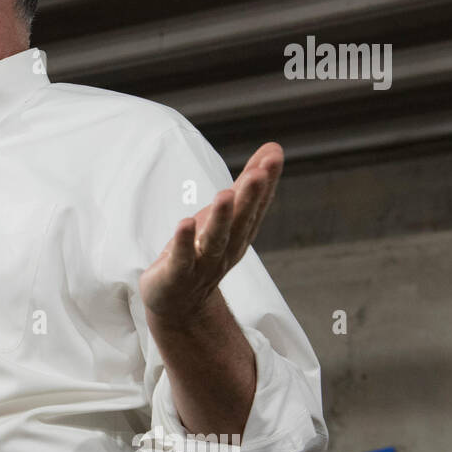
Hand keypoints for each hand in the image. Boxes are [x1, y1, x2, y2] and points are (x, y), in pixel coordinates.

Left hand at [139, 142, 282, 324]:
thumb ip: (247, 183)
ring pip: (215, 240)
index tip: (273, 156)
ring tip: (225, 195)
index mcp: (240, 233)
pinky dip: (184, 243)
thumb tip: (274, 146)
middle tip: (259, 173)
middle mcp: (227, 248)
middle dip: (249, 198)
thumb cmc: (204, 250)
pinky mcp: (177, 275)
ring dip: (221, 218)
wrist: (179, 304)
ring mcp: (203, 264)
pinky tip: (185, 223)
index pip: (256, 206)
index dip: (265, 182)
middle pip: (240, 222)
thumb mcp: (227, 214)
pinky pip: (182, 259)